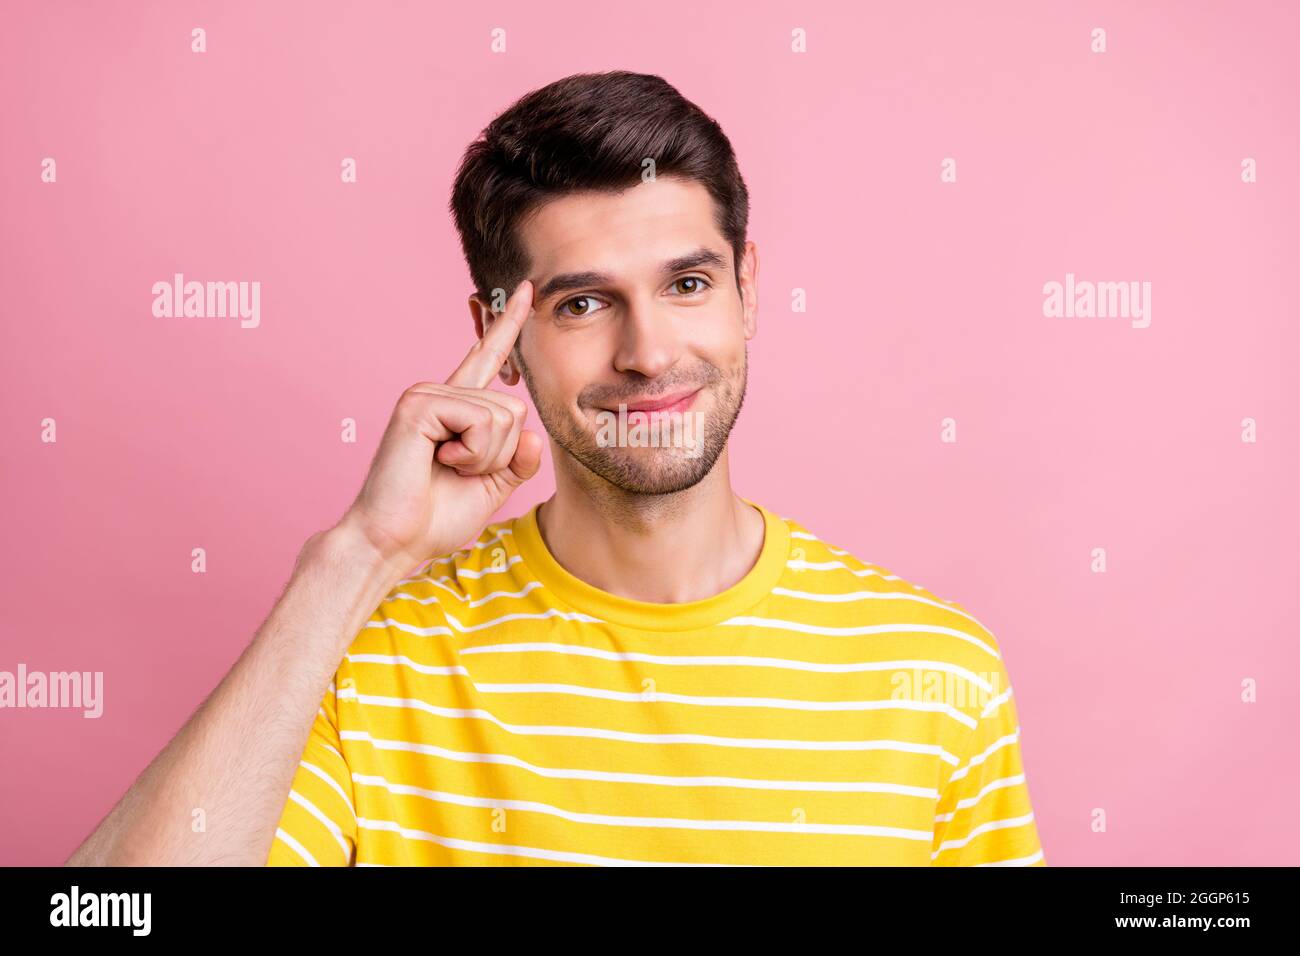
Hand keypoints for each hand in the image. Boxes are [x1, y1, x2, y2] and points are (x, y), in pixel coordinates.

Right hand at [336, 280, 542, 569]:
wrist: (393, 542)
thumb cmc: (434, 517)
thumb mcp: (493, 487)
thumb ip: (518, 460)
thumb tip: (533, 434)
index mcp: (458, 409)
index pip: (489, 358)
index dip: (508, 325)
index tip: (528, 291)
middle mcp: (442, 392)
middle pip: (516, 407)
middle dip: (501, 455)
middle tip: (458, 471)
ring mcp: (427, 394)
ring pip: (504, 416)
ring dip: (485, 458)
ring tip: (445, 468)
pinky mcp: (419, 405)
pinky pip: (483, 422)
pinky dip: (473, 454)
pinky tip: (439, 462)